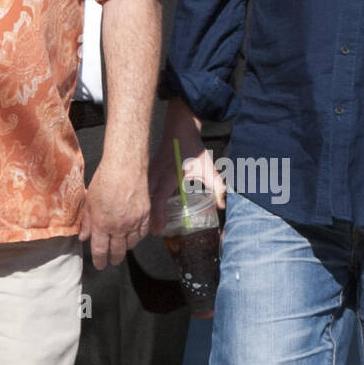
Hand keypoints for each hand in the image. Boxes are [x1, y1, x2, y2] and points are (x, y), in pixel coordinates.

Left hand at [79, 154, 149, 268]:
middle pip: (118, 251)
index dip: (100, 260)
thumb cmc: (104, 180)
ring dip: (125, 248)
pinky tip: (134, 237)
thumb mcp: (90, 201)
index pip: (100, 250)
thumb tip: (84, 237)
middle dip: (114, 259)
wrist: (126, 167)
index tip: (100, 265)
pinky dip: (137, 238)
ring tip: (122, 249)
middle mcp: (119, 227)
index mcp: (102, 224)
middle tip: (112, 262)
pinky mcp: (146, 215)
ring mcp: (134, 222)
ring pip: (131, 244)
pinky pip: (143, 233)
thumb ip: (88, 222)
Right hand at [149, 99, 224, 233]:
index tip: (158, 230)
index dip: (157, 214)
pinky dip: (141, 202)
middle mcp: (155, 176)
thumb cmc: (193, 149)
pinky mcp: (146, 173)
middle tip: (154, 235)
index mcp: (168, 175)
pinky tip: (145, 212)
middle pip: (144, 201)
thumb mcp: (208, 168)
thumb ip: (217, 187)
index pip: (158, 197)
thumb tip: (223, 206)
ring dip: (142, 211)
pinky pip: (140, 190)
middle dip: (146, 219)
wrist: (179, 129)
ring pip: (140, 196)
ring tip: (147, 227)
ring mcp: (148, 174)